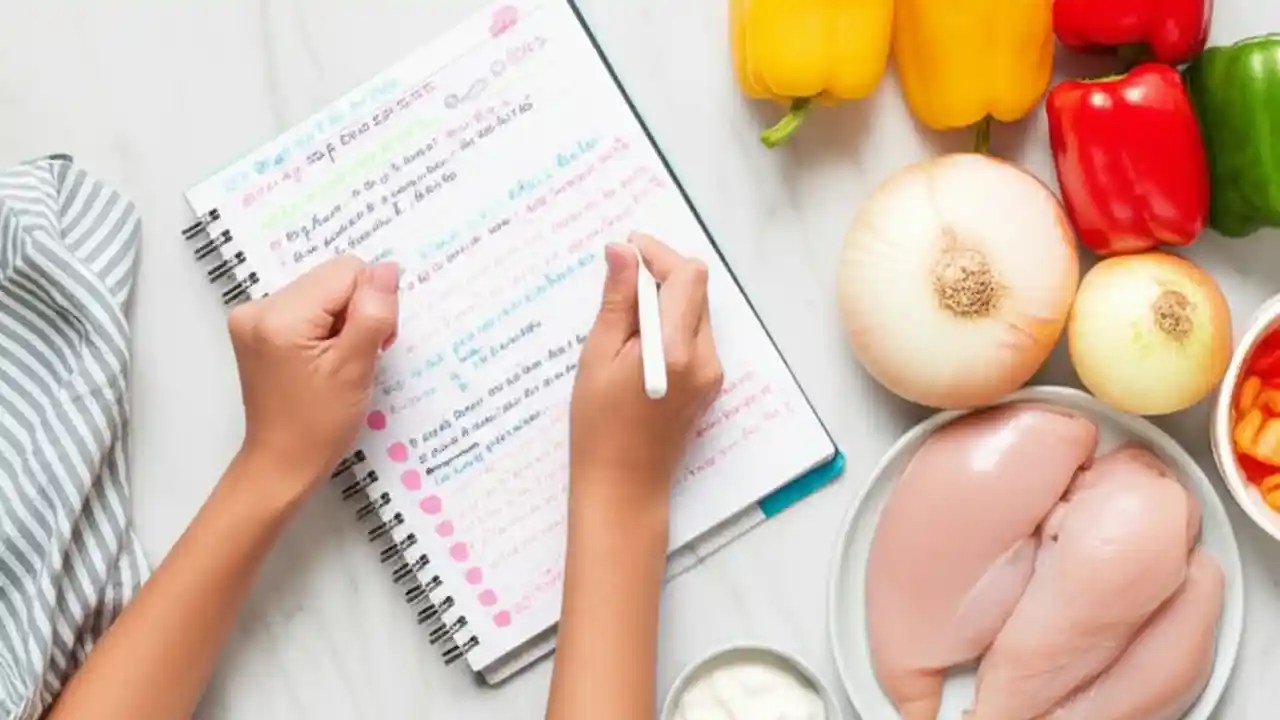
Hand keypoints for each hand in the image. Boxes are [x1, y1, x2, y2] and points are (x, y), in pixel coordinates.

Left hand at [226, 257, 399, 500]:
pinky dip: (325, 328)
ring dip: (342, 321)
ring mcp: (254, 317)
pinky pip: (307, 307)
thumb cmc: (319, 425)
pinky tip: (324, 360)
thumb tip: (388, 269)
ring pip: (323, 292)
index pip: (346, 271)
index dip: (370, 303)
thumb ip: (373, 313)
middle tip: (355, 357)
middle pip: (331, 278)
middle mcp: (258, 307)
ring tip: (339, 362)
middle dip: (355, 311)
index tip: (369, 344)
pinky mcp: (258, 328)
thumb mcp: (356, 368)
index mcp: (279, 316)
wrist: (282, 463)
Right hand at [569, 234, 723, 510]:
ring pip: (696, 313)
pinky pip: (694, 338)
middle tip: (619, 282)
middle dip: (661, 276)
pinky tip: (638, 347)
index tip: (628, 250)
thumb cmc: (600, 427)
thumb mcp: (598, 356)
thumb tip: (623, 251)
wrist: (624, 486)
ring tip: (624, 323)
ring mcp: (712, 374)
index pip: (687, 276)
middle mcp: (705, 358)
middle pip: (696, 291)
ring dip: (664, 302)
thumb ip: (617, 300)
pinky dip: (670, 328)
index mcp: (677, 349)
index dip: (658, 255)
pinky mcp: (709, 385)